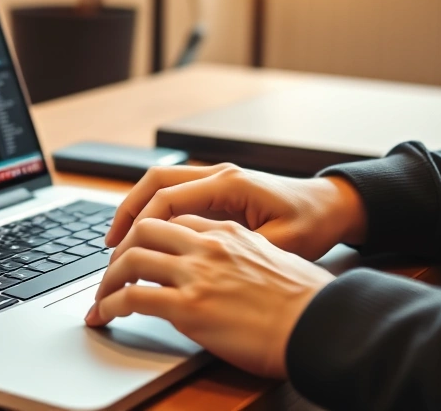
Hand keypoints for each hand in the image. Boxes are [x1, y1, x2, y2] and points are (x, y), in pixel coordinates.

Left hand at [86, 216, 334, 377]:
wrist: (322, 324)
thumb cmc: (307, 302)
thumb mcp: (273, 262)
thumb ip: (240, 258)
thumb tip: (224, 274)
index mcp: (229, 231)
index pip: (174, 219)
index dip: (149, 235)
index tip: (138, 250)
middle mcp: (209, 244)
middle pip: (145, 228)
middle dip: (120, 249)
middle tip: (111, 271)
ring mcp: (197, 272)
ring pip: (131, 259)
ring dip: (108, 279)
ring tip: (101, 298)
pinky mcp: (189, 305)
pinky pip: (132, 297)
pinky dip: (110, 305)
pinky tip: (105, 316)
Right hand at [105, 164, 367, 260]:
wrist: (332, 207)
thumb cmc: (312, 225)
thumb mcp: (279, 245)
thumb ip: (236, 250)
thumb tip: (194, 265)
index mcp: (229, 184)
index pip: (167, 198)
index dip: (138, 225)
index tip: (121, 252)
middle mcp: (218, 175)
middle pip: (154, 183)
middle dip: (126, 213)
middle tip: (109, 247)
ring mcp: (216, 179)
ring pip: (160, 186)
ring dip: (136, 211)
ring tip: (117, 242)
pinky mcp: (216, 190)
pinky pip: (173, 195)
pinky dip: (153, 213)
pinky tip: (144, 237)